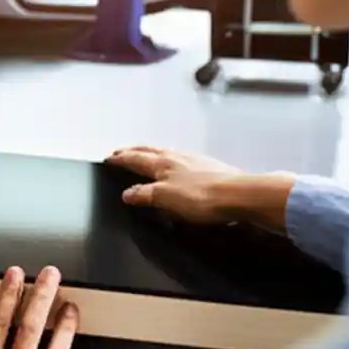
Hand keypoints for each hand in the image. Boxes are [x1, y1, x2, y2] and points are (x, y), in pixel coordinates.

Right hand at [106, 147, 293, 232]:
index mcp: (162, 163)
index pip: (135, 159)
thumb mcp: (165, 198)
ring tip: (145, 156)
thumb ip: (144, 195)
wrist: (240, 195)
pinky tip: (176, 167)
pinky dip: (170, 161)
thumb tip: (127, 193)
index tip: (109, 158)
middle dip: (133, 151)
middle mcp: (177, 157)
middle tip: (122, 152)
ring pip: (166, 153)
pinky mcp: (209, 168)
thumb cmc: (201, 196)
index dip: (121, 159)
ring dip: (151, 154)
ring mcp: (195, 160)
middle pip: (149, 151)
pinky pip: (181, 160)